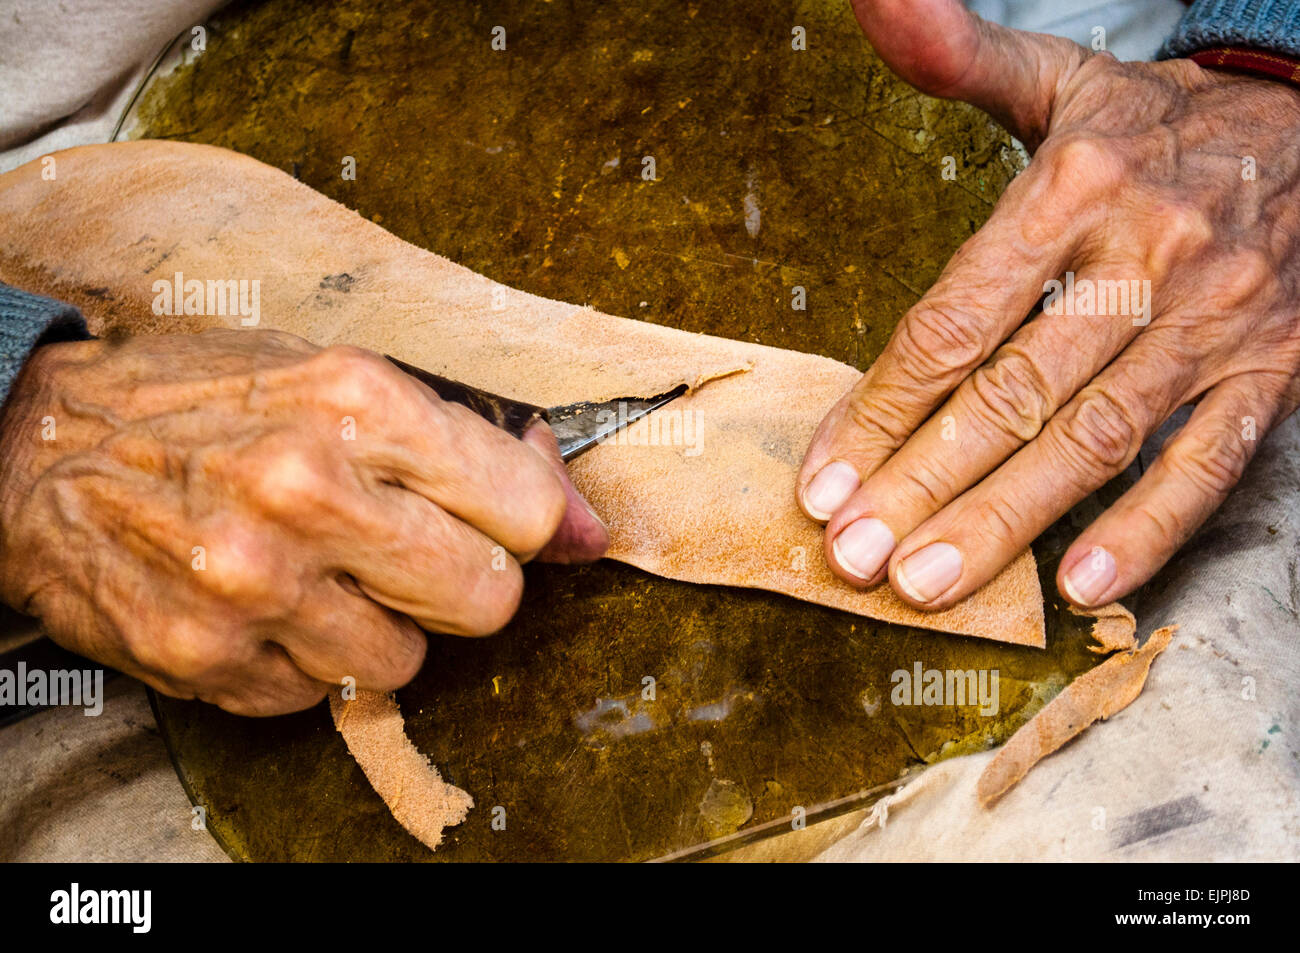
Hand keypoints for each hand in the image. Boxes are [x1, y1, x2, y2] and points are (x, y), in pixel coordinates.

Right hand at [0, 330, 607, 714]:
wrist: (36, 445)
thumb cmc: (202, 400)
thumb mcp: (339, 376)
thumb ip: (473, 447)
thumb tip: (588, 527)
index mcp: (356, 402)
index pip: (524, 510)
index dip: (529, 523)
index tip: (504, 522)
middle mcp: (306, 493)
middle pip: (488, 600)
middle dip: (464, 583)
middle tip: (410, 551)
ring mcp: (253, 586)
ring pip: (407, 663)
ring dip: (381, 626)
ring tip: (321, 573)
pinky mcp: (208, 658)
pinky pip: (323, 695)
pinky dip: (309, 659)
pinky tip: (267, 604)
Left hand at [799, 0, 1299, 610]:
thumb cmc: (1152, 125)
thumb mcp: (1055, 78)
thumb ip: (956, 54)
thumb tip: (874, 1)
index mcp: (1076, 189)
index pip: (955, 320)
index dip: (882, 406)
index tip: (827, 478)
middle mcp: (1147, 259)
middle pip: (1015, 391)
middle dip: (925, 480)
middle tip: (857, 553)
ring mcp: (1215, 323)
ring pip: (1096, 438)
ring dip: (1009, 519)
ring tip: (931, 582)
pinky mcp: (1272, 371)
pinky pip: (1211, 463)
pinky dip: (1149, 528)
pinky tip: (1084, 585)